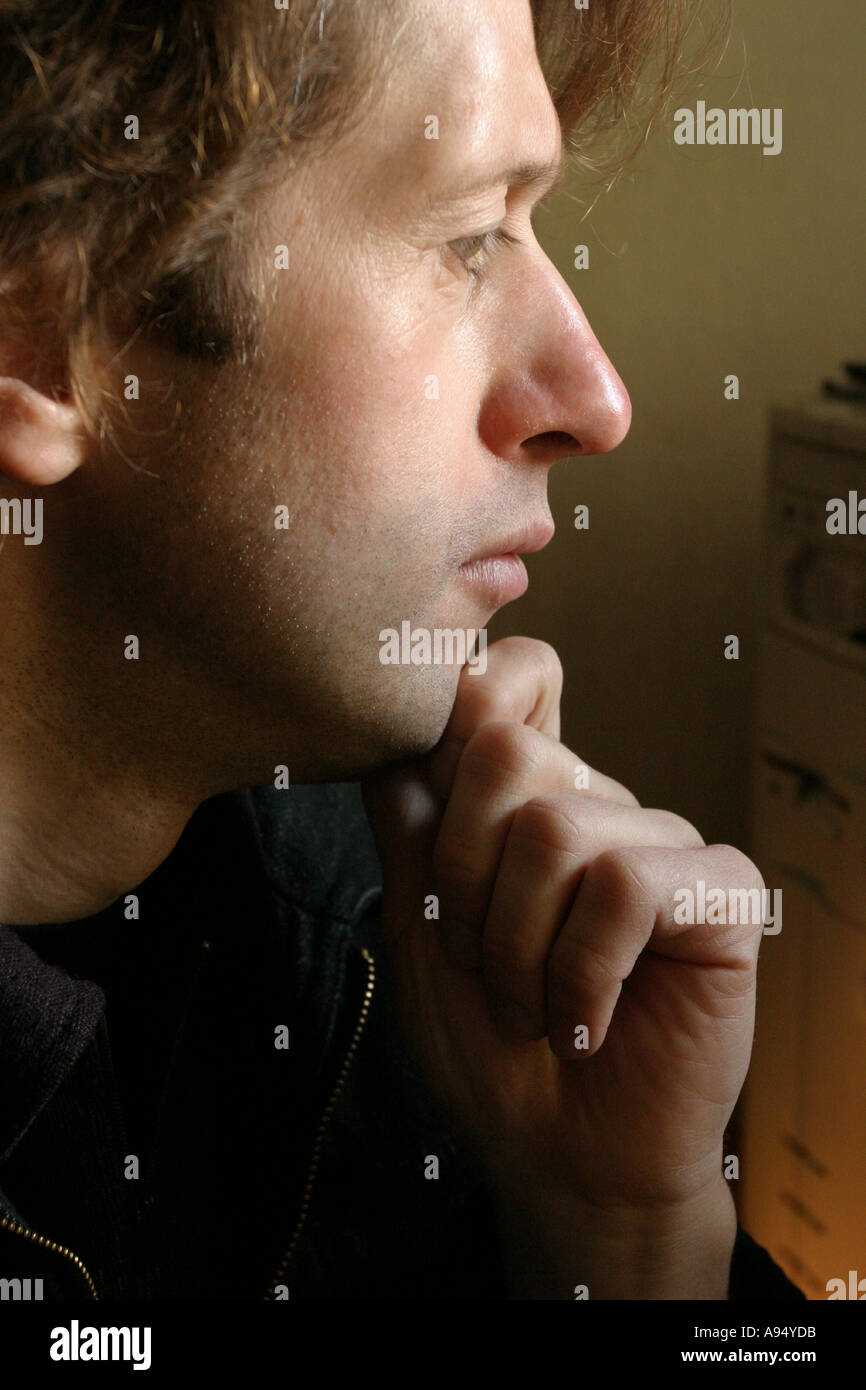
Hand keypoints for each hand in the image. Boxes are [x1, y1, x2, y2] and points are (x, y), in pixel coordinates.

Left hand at [361, 637, 758, 1284]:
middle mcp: (599, 801)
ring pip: (554, 828)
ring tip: (530, 1006)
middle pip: (504, 752)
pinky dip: (581, 970)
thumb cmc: (489, 1044)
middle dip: (461, 878)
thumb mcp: (419, 925)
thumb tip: (396, 726)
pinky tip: (587, 1021)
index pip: (510, 678)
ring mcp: (661, 841)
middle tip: (476, 961)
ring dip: (515, 947)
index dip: (463, 699)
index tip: (434, 785)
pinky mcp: (718, 892)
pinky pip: (624, 885)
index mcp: (529, 796)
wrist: (559, 1157)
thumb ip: (410, 822)